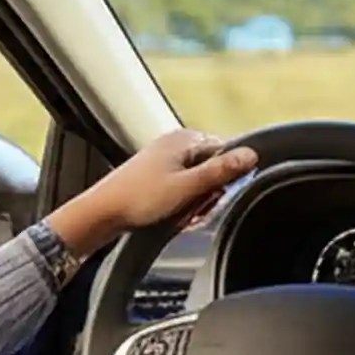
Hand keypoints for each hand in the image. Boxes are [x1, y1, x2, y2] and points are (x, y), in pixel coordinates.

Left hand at [48, 129, 257, 256]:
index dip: (226, 179)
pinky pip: (184, 193)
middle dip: (208, 195)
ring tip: (177, 213)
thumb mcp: (186, 186)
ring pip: (200, 186)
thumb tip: (252, 154)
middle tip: (191, 208)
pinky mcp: (158, 177)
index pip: (228, 153)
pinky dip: (181, 206)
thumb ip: (221, 171)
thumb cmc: (139, 199)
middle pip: (215, 172)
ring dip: (194, 204)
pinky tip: (170, 215)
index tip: (212, 195)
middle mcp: (176, 145)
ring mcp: (166, 161)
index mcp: (185, 139)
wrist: (102, 214)